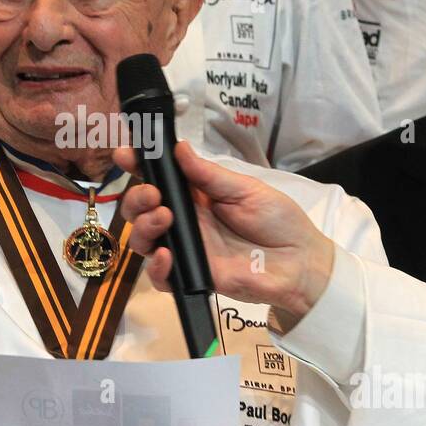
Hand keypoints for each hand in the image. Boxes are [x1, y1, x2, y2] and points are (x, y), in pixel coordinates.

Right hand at [113, 141, 334, 321]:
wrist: (299, 262)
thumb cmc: (277, 220)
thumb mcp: (245, 190)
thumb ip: (209, 175)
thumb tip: (179, 149)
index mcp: (197, 195)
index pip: (160, 179)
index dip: (139, 166)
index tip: (125, 154)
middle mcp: (185, 221)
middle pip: (143, 210)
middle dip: (136, 197)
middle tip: (152, 194)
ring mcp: (186, 249)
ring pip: (144, 240)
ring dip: (143, 226)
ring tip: (163, 219)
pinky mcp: (192, 277)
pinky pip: (161, 277)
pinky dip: (156, 267)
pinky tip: (167, 255)